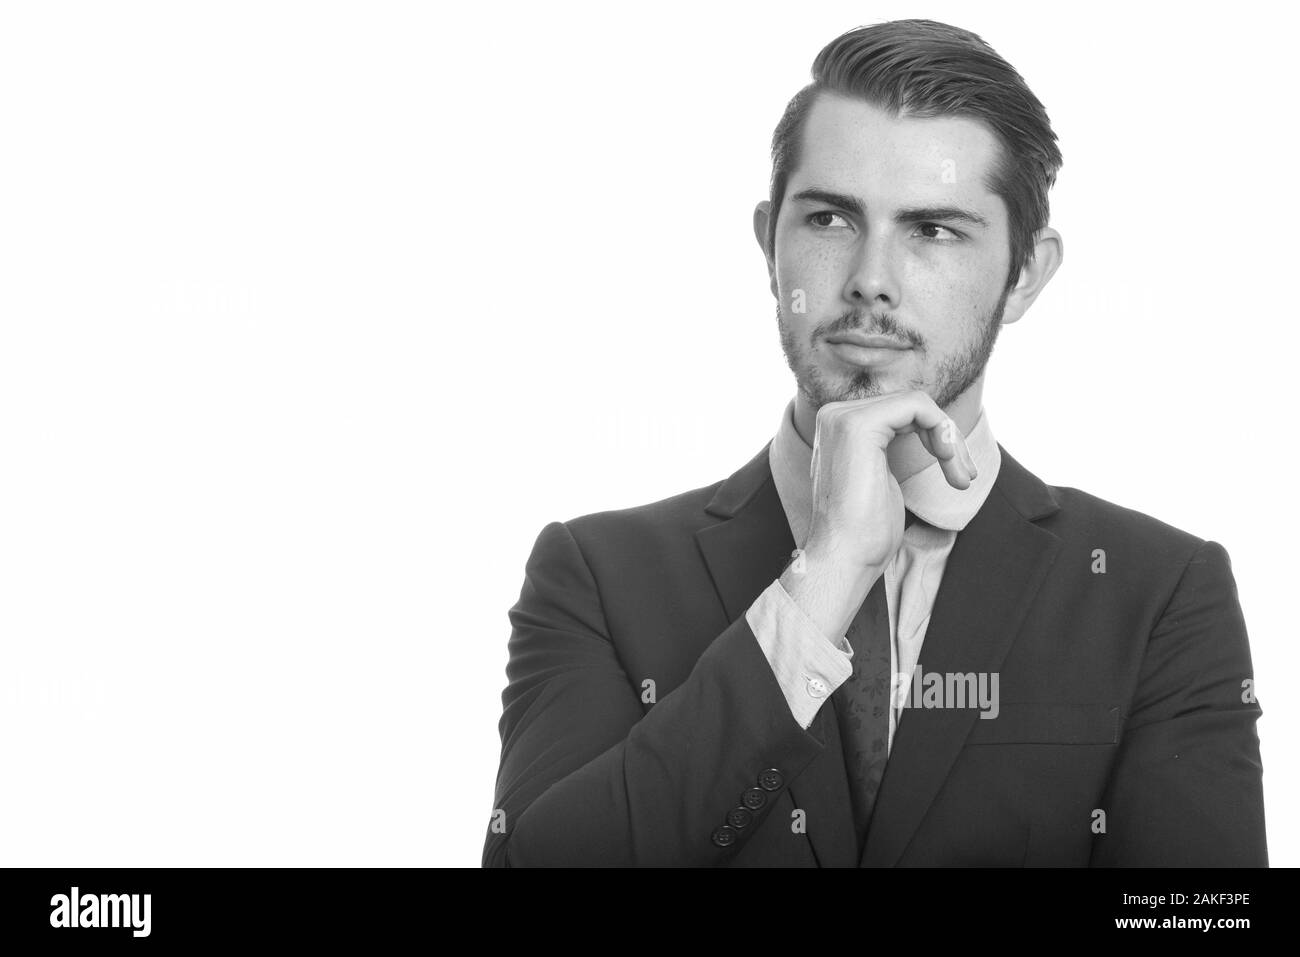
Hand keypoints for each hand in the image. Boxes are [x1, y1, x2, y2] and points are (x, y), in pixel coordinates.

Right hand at [781, 391, 976, 638]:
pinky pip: (917, 406)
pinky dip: (943, 433)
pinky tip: (950, 463)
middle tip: (964, 477)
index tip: (957, 474)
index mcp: (838, 427)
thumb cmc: (865, 532)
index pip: (899, 413)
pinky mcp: (860, 424)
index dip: (935, 438)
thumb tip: (923, 434)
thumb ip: (888, 451)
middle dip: (947, 440)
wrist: (845, 557)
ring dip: (949, 441)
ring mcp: (844, 417)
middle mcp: (835, 415)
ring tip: (961, 477)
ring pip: (917, 404)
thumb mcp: (881, 480)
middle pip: (910, 406)